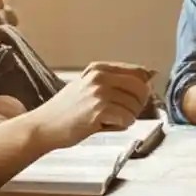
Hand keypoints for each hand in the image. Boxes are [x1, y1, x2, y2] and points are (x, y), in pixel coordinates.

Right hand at [33, 62, 152, 145]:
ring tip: (108, 120)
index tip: (133, 99)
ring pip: (135, 106)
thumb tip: (151, 74)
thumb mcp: (89, 86)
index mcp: (98, 68)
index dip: (142, 89)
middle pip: (141, 88)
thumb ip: (117, 81)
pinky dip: (121, 126)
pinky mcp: (99, 110)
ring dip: (127, 117)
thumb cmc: (67, 110)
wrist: (43, 126)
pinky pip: (127, 119)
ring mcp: (99, 93)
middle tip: (124, 113)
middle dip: (138, 104)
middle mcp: (100, 77)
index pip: (138, 72)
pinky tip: (105, 125)